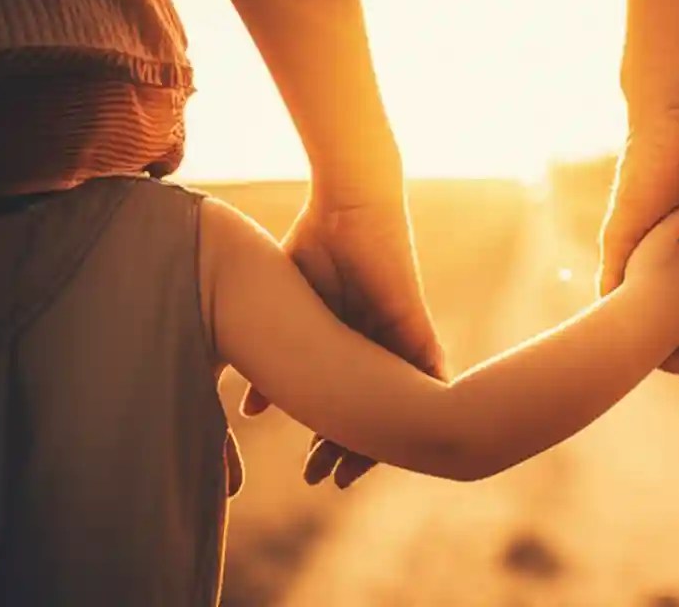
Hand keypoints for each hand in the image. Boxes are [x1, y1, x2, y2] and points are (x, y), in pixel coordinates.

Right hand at [240, 192, 444, 488]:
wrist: (347, 200)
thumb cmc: (314, 243)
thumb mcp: (283, 313)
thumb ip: (271, 359)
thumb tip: (250, 412)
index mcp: (347, 346)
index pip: (342, 405)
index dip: (326, 438)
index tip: (308, 472)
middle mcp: (375, 348)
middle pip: (369, 412)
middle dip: (344, 448)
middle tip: (318, 478)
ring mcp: (398, 338)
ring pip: (396, 403)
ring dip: (375, 438)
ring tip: (347, 471)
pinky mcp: (414, 324)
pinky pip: (428, 373)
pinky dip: (421, 404)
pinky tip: (411, 439)